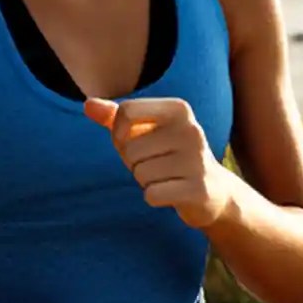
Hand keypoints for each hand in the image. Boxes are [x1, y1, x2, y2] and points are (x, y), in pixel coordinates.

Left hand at [84, 96, 233, 228]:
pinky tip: (170, 192)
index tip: (131, 141)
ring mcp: (197, 160)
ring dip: (144, 180)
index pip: (126, 112)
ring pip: (139, 172)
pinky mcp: (198, 189)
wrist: (214, 190)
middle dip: (133, 162)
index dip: (118, 132)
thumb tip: (87, 105)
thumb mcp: (145, 130)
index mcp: (179, 109)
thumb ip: (114, 116)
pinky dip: (153, 197)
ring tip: (165, 177)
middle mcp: (191, 130)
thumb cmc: (169, 154)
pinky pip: (151, 194)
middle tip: (155, 164)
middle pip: (130, 147)